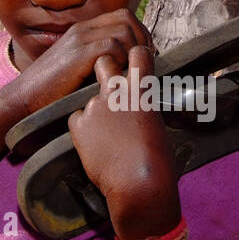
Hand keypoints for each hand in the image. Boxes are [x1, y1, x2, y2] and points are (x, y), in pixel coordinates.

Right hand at [9, 8, 152, 115]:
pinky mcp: (77, 54)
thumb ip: (99, 61)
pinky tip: (118, 77)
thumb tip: (129, 67)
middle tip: (144, 63)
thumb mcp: (79, 70)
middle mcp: (82, 30)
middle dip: (143, 39)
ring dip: (134, 51)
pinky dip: (122, 60)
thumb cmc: (52, 91)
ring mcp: (79, 40)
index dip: (140, 34)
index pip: (123, 17)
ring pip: (123, 30)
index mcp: (83, 31)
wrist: (24, 98)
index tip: (144, 57)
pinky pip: (111, 46)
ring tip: (132, 71)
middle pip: (127, 18)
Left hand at [67, 44, 179, 239]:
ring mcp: (95, 106)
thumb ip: (148, 110)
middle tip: (111, 90)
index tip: (135, 64)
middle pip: (103, 61)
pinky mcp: (78, 125)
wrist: (139, 185)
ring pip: (89, 98)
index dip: (135, 57)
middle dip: (105, 69)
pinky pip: (77, 119)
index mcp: (143, 90)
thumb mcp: (160, 126)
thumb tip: (146, 111)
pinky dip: (83, 128)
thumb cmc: (159, 162)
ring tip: (107, 134)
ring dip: (96, 110)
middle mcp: (117, 92)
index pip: (137, 53)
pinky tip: (95, 144)